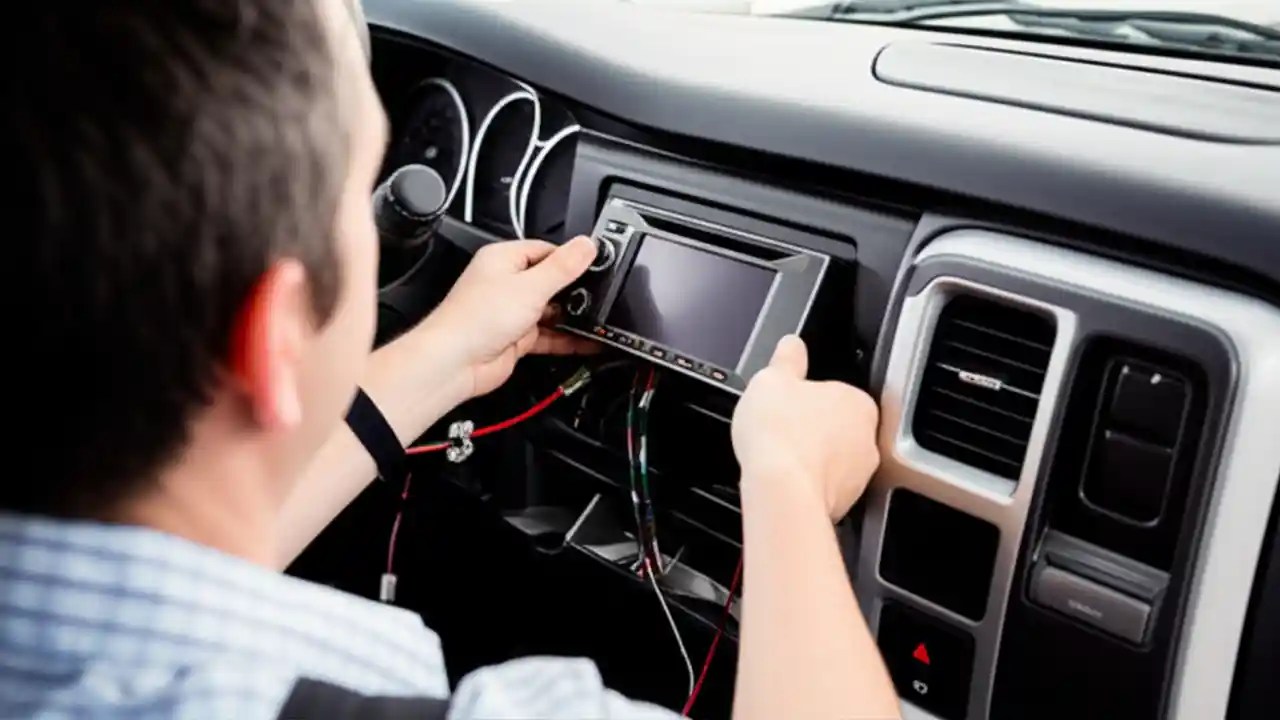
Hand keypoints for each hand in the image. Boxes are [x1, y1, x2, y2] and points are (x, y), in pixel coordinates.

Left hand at [423, 236, 598, 398]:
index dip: (570, 258)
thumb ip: (563, 267)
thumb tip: (586, 245)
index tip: (594, 265)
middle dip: (573, 291)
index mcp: (503, 259)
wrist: (456, 362)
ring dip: (571, 318)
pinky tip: (586, 341)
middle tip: (599, 295)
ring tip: (597, 319)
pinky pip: (548, 336)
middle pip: (550, 281)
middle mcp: (506, 284)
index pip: (545, 250)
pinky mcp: (516, 337)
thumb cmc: (475, 319)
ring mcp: (511, 312)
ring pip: (550, 311)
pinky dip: (567, 339)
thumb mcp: (530, 286)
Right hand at [731, 335, 879, 520]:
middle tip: (781, 432)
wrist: (781, 491)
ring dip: (811, 461)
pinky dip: (808, 487)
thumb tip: (791, 345)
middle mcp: (867, 439)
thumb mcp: (772, 380)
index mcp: (857, 402)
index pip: (835, 394)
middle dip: (812, 432)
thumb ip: (786, 360)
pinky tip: (786, 483)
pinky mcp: (846, 503)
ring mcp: (859, 475)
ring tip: (781, 461)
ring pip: (833, 462)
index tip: (788, 406)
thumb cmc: (781, 436)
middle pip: (837, 429)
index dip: (807, 400)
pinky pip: (824, 489)